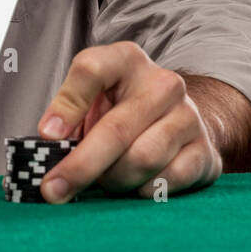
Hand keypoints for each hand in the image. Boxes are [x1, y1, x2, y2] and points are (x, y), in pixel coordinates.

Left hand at [35, 41, 222, 202]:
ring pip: (141, 159)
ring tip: (103, 181)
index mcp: (126, 60)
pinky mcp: (204, 150)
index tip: (46, 136)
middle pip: (116, 128)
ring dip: (113, 180)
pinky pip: (165, 181)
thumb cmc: (123, 109)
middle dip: (80, 166)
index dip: (66, 105)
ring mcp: (188, 115)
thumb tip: (48, 144)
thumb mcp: (93, 99)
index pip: (92, 70)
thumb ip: (70, 116)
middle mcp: (162, 83)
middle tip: (53, 190)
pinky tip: (134, 186)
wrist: (178, 120)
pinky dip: (141, 191)